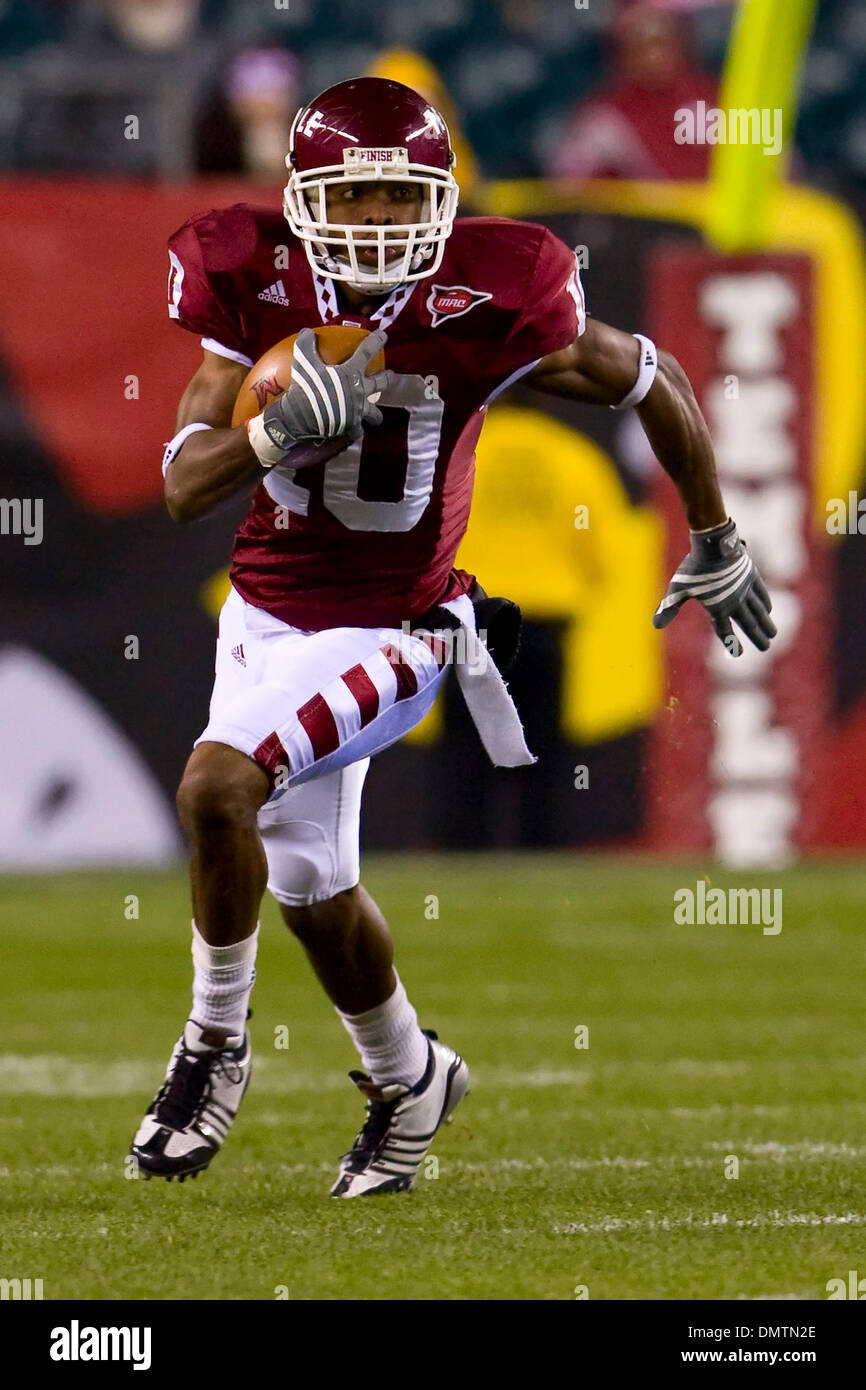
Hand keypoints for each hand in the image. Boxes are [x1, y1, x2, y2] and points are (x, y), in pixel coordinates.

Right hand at [261, 327, 391, 450]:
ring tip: (374, 415)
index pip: (367, 351)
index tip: (383, 335)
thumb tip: (307, 331)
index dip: (377, 341)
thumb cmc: (305, 387)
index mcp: (351, 372)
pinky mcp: (351, 426)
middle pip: (381, 383)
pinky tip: (352, 430)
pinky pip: (358, 430)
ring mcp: (358, 410)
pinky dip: (355, 430)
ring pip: (375, 413)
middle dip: (387, 378)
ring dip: (375, 414)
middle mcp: (360, 391)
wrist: (302, 416)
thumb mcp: (303, 362)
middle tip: (390, 375)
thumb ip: (306, 345)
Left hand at [653, 518, 776, 655]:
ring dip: (766, 623)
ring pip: (758, 611)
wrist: (714, 544)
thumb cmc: (693, 568)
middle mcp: (734, 602)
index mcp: (717, 608)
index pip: (725, 631)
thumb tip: (656, 624)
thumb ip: (669, 607)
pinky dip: (765, 603)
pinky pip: (761, 593)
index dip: (732, 643)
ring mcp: (745, 589)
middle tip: (766, 647)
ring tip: (772, 634)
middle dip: (757, 637)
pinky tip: (768, 610)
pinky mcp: (751, 576)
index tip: (738, 653)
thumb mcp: (678, 588)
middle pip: (748, 624)